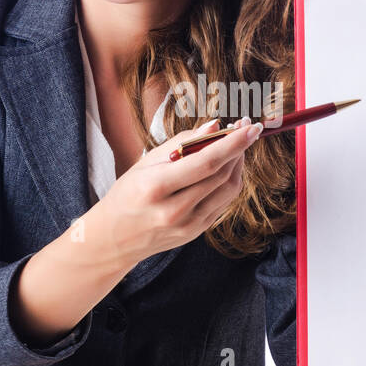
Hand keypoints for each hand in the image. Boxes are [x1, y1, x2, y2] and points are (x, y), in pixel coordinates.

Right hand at [94, 115, 260, 267]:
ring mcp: (189, 225)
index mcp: (156, 187)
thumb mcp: (145, 162)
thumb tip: (214, 126)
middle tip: (244, 128)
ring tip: (236, 145)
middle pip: (221, 174)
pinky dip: (229, 180)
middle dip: (239, 148)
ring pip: (229, 189)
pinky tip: (226, 166)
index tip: (250, 127)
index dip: (233, 143)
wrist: (115, 239)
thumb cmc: (127, 194)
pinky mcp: (197, 232)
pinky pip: (223, 202)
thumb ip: (181, 143)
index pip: (205, 162)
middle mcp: (175, 210)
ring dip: (238, 164)